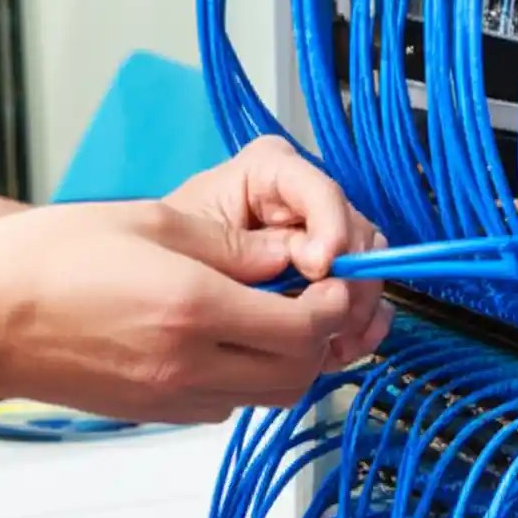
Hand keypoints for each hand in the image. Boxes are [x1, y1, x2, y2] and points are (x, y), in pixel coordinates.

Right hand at [0, 200, 359, 422]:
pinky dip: (247, 376)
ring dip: (288, 361)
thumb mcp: (151, 223)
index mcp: (193, 308)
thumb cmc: (48, 259)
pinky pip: (228, 403)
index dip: (336, 302)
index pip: (306, 325)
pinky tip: (227, 337)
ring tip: (273, 315)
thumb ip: (232, 245)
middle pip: (300, 373)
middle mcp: (189, 364)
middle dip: (322, 336)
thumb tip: (290, 255)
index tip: (334, 276)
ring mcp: (172, 397)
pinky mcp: (156, 413)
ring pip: (269, 396)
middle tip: (313, 296)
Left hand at [163, 135, 390, 369]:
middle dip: (349, 276)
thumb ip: (244, 246)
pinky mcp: (328, 279)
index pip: (320, 191)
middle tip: (332, 317)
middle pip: (354, 231)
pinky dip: (359, 326)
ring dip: (355, 308)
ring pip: (365, 268)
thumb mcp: (186, 238)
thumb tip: (313, 265)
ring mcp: (322, 239)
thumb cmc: (160, 248)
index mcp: (271, 171)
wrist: (152, 282)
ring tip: (334, 341)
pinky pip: (363, 299)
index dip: (330, 228)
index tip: (320, 266)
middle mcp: (304, 198)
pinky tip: (344, 346)